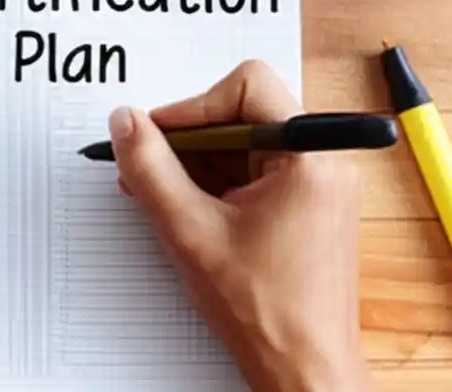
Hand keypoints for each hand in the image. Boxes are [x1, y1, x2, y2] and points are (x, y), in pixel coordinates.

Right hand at [110, 61, 372, 391]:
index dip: (193, 106)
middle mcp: (324, 162)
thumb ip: (151, 170)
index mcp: (309, 158)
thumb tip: (127, 123)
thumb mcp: (190, 231)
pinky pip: (255, 171)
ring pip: (245, 143)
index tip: (158, 137)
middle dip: (190, 140)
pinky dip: (217, 184)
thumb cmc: (266, 312)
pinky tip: (189, 212)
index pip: (247, 87)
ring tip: (166, 200)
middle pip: (245, 113)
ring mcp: (318, 185)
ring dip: (199, 165)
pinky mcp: (308, 205)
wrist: (303, 368)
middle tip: (150, 170)